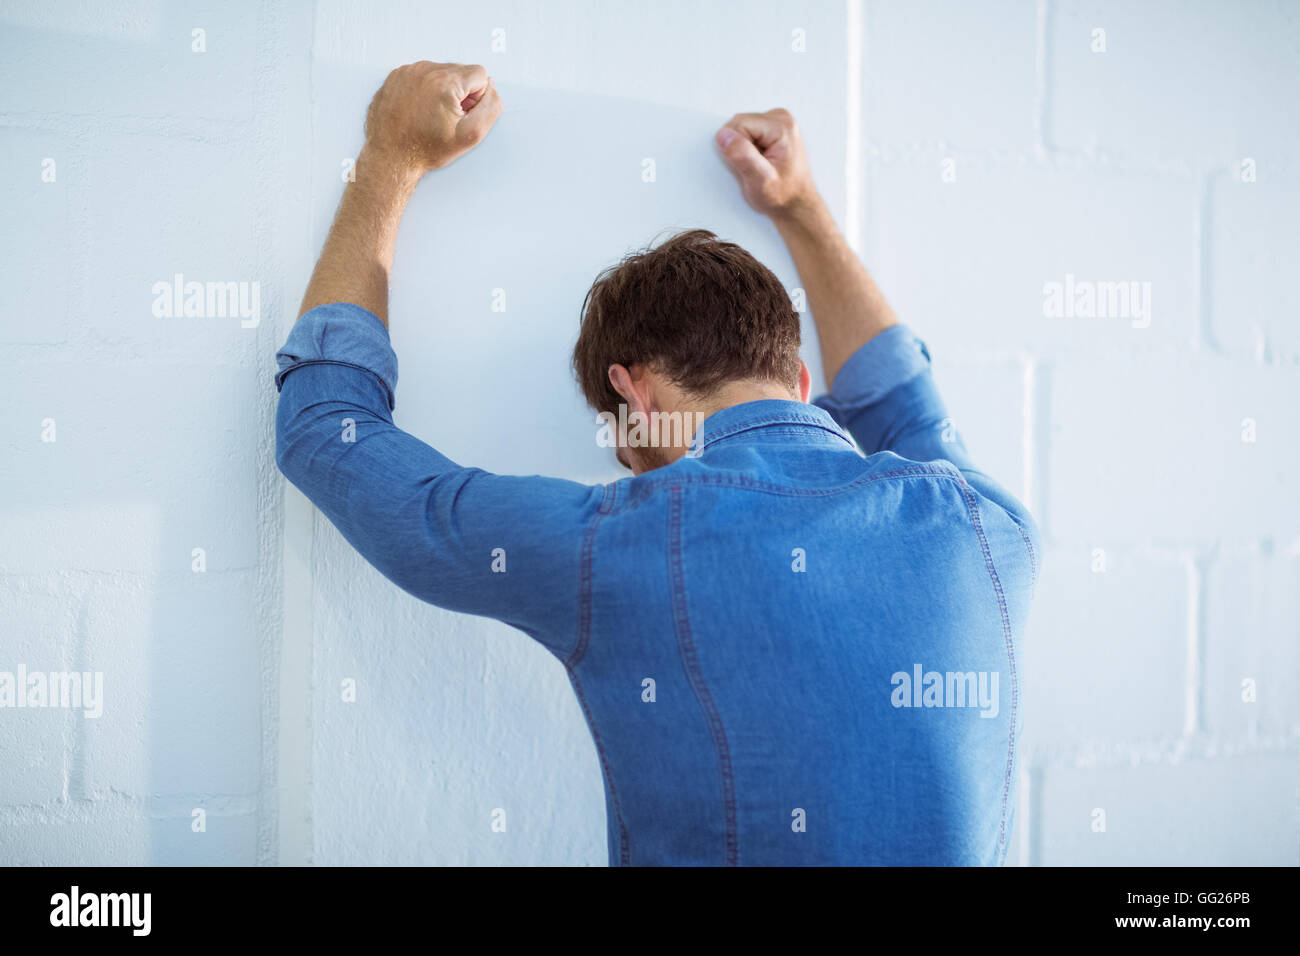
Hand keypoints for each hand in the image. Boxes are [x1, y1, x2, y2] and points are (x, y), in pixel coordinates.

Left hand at [363, 60, 502, 174]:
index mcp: (445, 81)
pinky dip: (424, 90)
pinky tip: (418, 110)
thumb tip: (491, 87)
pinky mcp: (396, 75)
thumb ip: (491, 107)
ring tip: (430, 115)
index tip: (462, 114)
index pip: (480, 74)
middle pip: (459, 71)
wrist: (390, 157)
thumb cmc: (427, 149)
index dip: (476, 97)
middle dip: (459, 92)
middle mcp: (425, 70)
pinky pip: (421, 75)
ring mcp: (407, 71)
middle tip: (446, 118)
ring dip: (442, 90)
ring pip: (440, 72)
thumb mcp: (470, 135)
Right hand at [715, 109, 819, 220]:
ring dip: (742, 149)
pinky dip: (747, 148)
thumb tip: (724, 135)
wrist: (796, 204)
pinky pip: (746, 133)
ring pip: (741, 128)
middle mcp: (781, 118)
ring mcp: (777, 122)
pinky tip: (758, 161)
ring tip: (757, 165)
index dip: (735, 148)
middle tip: (753, 167)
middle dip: (738, 147)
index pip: (739, 125)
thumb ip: (742, 156)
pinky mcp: (772, 128)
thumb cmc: (783, 195)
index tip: (749, 165)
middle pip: (739, 123)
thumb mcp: (760, 181)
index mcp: (782, 127)